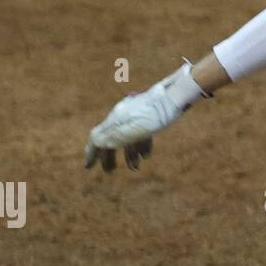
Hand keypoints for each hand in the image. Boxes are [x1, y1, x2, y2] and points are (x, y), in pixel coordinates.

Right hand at [84, 63, 207, 171]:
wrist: (177, 94)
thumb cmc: (157, 113)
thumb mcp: (135, 129)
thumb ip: (115, 136)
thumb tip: (96, 143)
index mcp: (116, 120)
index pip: (97, 138)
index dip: (92, 153)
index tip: (88, 167)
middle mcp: (122, 116)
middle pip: (110, 138)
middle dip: (109, 156)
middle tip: (110, 171)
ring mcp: (135, 115)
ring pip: (127, 137)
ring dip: (129, 154)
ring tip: (135, 168)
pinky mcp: (148, 115)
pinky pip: (140, 133)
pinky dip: (141, 145)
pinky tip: (146, 156)